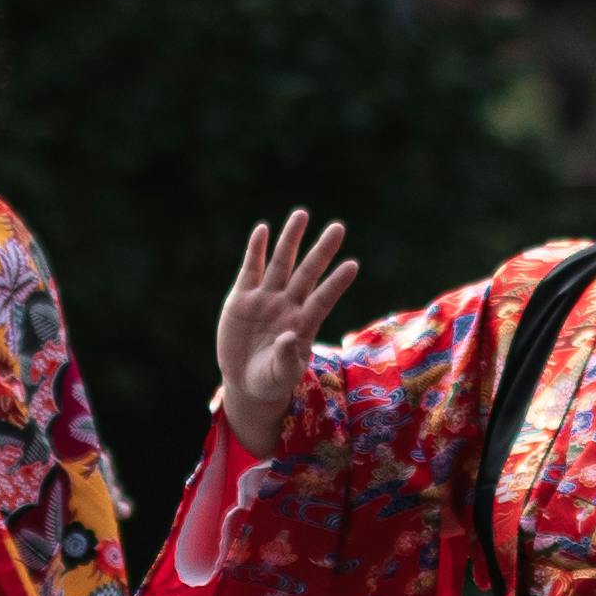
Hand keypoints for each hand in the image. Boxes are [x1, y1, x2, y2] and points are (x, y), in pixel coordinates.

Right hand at [217, 210, 356, 457]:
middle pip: (307, 272)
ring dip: (290, 239)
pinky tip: (262, 229)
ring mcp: (266, 299)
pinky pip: (250, 269)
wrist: (245, 381)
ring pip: (281, 263)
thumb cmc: (271, 381)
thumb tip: (290, 336)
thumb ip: (287, 358)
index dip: (336, 283)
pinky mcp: (242, 298)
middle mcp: (288, 305)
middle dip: (321, 250)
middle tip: (338, 227)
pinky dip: (255, 250)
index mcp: (304, 324)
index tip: (352, 265)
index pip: (324, 299)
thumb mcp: (280, 376)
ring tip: (301, 214)